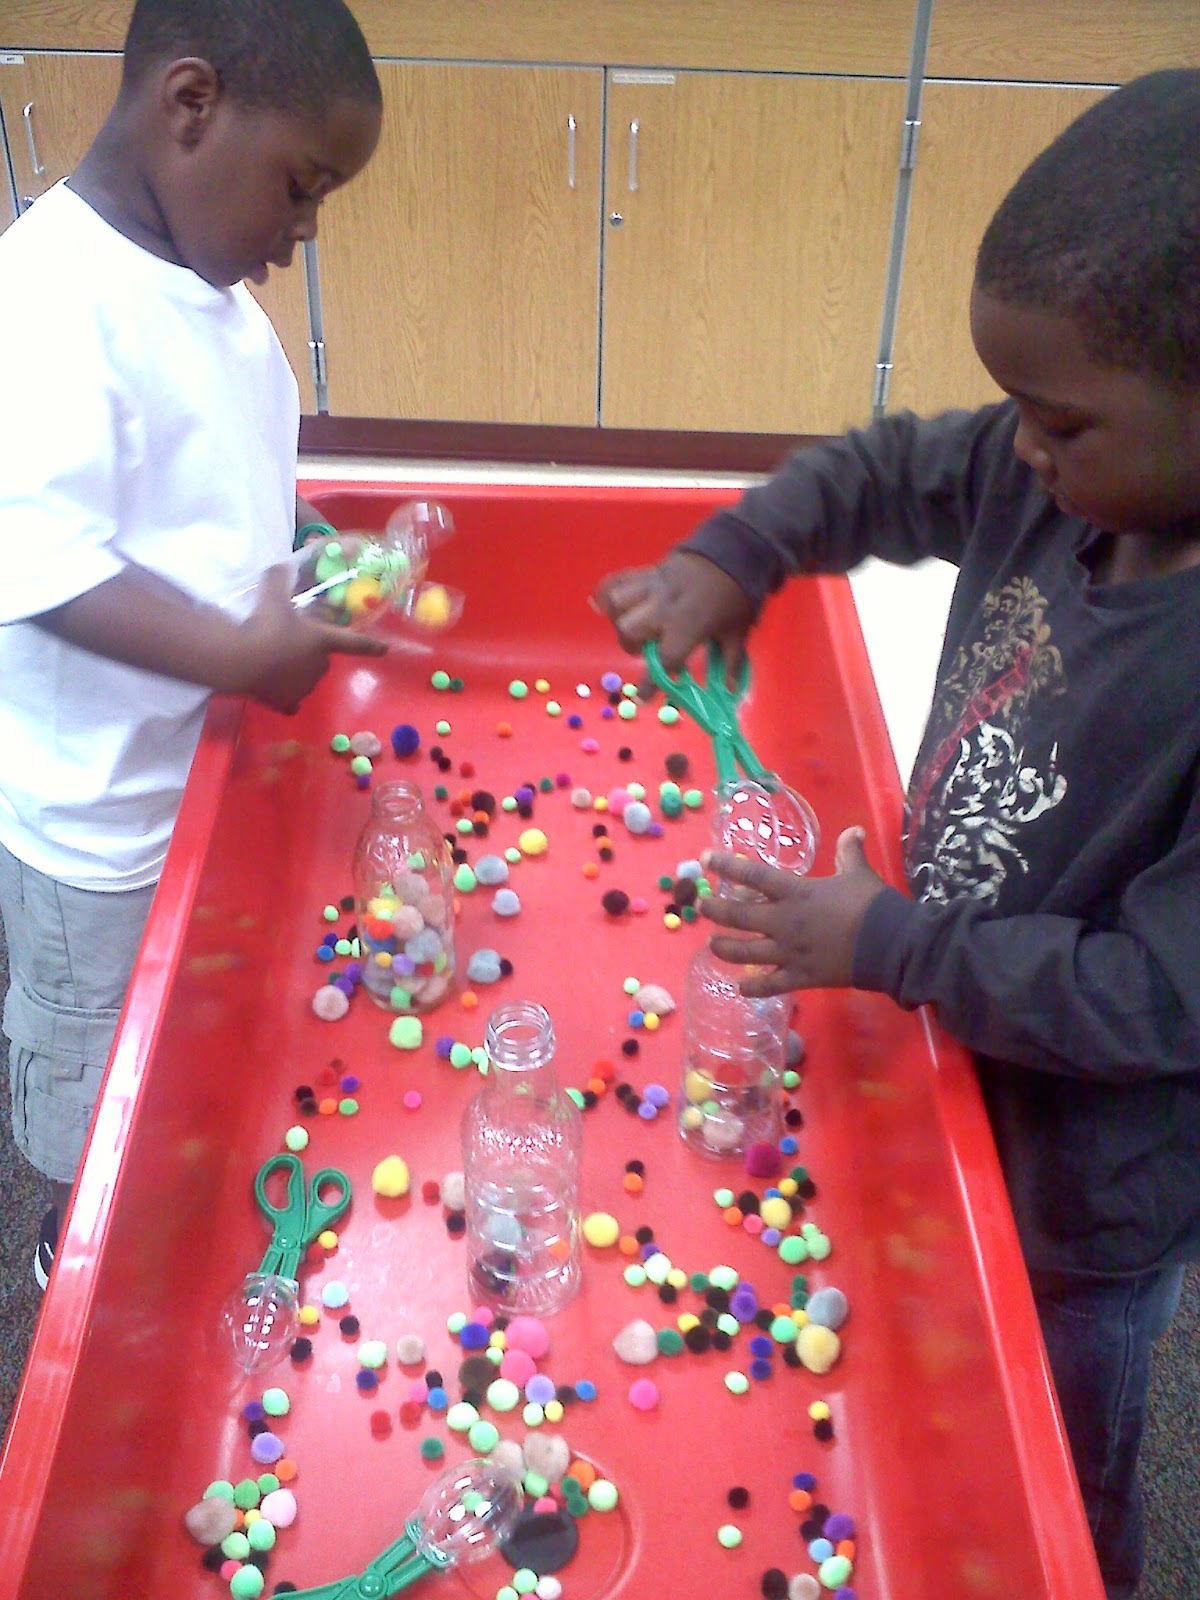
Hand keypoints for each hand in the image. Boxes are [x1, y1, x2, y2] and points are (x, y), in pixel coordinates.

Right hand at [234, 564, 386, 713]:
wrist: (242, 660)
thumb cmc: (264, 625)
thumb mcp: (272, 595)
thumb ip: (279, 578)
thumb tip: (282, 565)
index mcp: (323, 640)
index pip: (354, 643)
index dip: (371, 645)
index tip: (385, 649)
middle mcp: (319, 666)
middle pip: (323, 660)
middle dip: (311, 653)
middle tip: (288, 643)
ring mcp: (304, 687)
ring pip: (307, 680)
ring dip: (297, 672)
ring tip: (274, 663)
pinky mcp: (287, 703)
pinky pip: (291, 701)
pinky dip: (286, 697)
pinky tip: (273, 690)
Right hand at [591, 550, 754, 689]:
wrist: (733, 551)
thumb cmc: (736, 597)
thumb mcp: (737, 632)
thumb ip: (730, 663)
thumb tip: (731, 692)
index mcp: (688, 624)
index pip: (664, 659)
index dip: (651, 683)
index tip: (642, 697)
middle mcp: (664, 606)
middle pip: (628, 630)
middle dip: (632, 645)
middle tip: (646, 647)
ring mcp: (652, 586)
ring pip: (617, 604)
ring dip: (620, 619)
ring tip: (633, 624)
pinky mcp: (646, 571)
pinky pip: (615, 581)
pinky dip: (607, 594)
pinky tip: (608, 605)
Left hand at [701, 826, 886, 993]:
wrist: (891, 945)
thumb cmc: (872, 905)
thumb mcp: (858, 872)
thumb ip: (849, 851)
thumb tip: (853, 830)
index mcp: (796, 893)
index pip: (752, 875)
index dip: (726, 865)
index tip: (705, 858)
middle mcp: (784, 922)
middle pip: (738, 916)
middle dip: (714, 909)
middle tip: (700, 904)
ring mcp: (789, 953)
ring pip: (745, 952)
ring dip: (724, 947)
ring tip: (712, 943)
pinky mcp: (800, 977)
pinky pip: (769, 985)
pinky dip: (752, 988)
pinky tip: (739, 987)